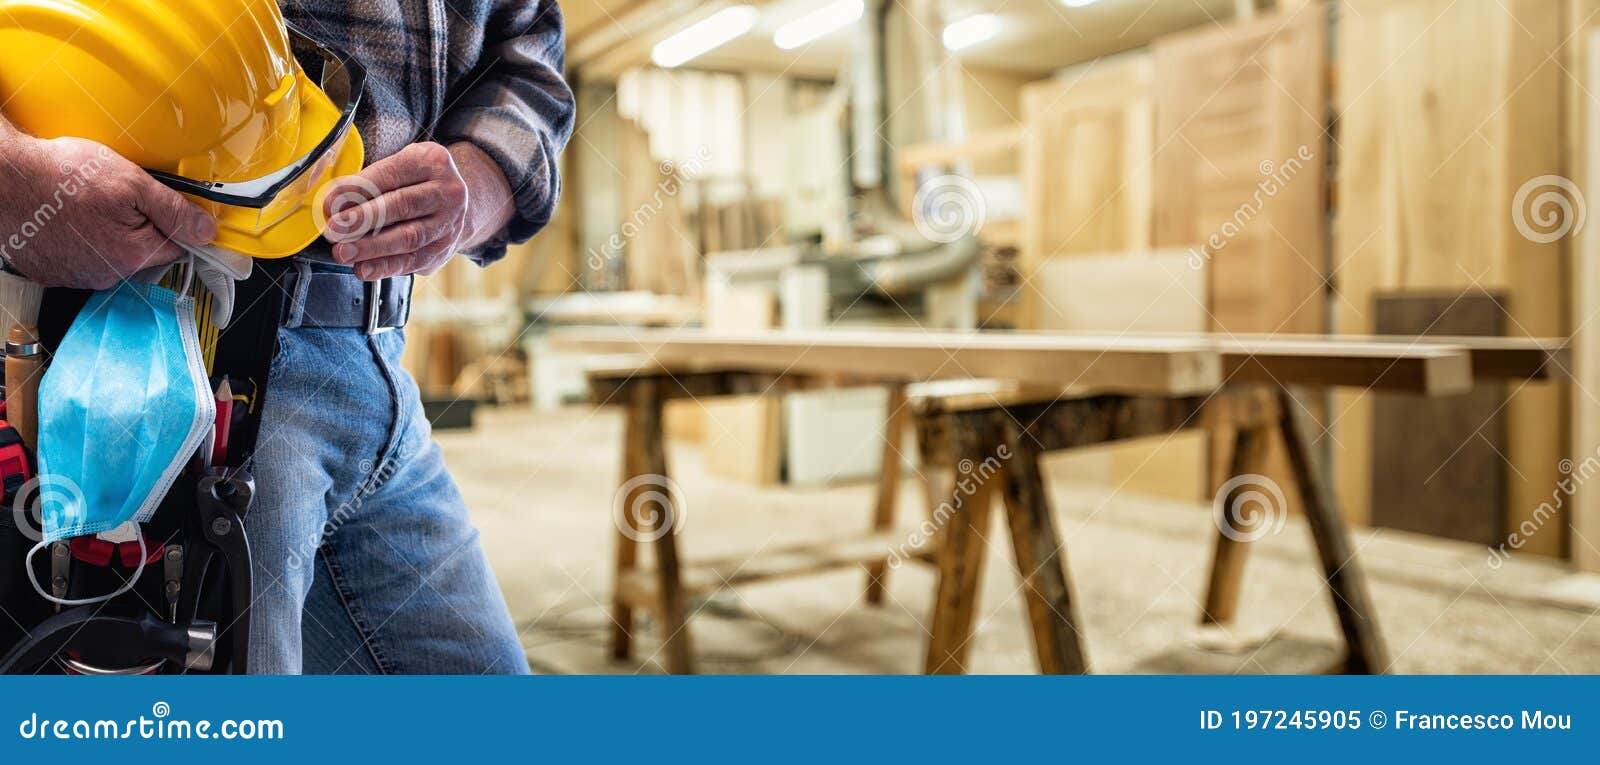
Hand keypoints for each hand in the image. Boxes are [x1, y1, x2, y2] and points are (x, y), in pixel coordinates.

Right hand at [0, 133, 216, 289]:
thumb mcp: (132, 182)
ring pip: (108, 256)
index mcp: (133, 255)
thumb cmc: (60, 176)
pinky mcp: (48, 271)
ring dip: (105, 233)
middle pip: (141, 253)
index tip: (162, 207)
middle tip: (115, 197)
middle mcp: (105, 275)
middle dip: (137, 226)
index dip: (173, 223)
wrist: (3, 179)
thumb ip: (173, 210)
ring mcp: (74, 276)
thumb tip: (206, 231)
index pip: (175, 247)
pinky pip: (76, 258)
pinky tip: (66, 218)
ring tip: (85, 204)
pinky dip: (76, 240)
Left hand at [323, 142, 473, 280]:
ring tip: (343, 252)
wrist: (455, 207)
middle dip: (362, 219)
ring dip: (371, 247)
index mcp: (432, 161)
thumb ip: (368, 183)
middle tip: (334, 230)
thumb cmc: (417, 184)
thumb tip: (334, 205)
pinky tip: (363, 268)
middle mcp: (447, 191)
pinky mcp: (444, 250)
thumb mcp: (399, 168)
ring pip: (408, 237)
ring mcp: (449, 223)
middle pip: (401, 205)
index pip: (390, 174)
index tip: (330, 203)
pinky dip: (384, 267)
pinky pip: (412, 261)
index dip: (357, 190)